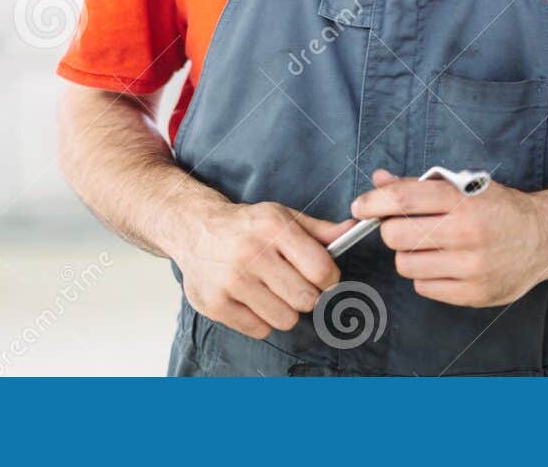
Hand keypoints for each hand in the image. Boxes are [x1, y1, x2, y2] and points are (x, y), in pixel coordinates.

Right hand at [171, 201, 350, 339]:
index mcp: (272, 227)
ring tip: (271, 292)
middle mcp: (251, 252)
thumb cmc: (246, 226)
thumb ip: (318, 230)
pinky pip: (260, 330)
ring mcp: (231, 280)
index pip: (322, 269)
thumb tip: (353, 230)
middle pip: (307, 299)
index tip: (321, 277)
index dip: (329, 278)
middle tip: (293, 284)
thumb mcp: (282, 217)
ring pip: (286, 319)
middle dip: (307, 295)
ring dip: (284, 310)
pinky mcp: (216, 304)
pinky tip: (250, 299)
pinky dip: (261, 319)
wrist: (194, 229)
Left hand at [350, 168, 547, 307]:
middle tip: (403, 228)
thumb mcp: (463, 185)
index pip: (402, 199)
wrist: (545, 237)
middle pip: (395, 235)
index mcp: (462, 200)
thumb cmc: (498, 208)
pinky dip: (425, 277)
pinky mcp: (475, 294)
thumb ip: (417, 185)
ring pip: (405, 265)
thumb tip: (378, 181)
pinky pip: (424, 288)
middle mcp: (467, 233)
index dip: (372, 203)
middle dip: (391, 230)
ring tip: (428, 247)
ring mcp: (472, 266)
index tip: (360, 207)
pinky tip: (443, 264)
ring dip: (408, 255)